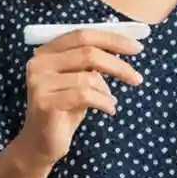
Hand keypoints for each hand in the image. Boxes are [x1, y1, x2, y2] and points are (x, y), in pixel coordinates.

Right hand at [11, 29, 143, 170]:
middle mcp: (39, 63)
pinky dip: (103, 102)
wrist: (42, 142)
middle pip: (88, 53)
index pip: (83, 35)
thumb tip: (126, 43)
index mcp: (47, 51)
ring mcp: (39, 83)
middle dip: (118, 65)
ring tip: (109, 102)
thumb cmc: (66, 107)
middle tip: (137, 78)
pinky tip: (108, 109)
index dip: (112, 39)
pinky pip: (85, 96)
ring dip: (106, 91)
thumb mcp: (80, 78)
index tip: (136, 47)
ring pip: (88, 77)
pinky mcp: (44, 103)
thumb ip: (93, 60)